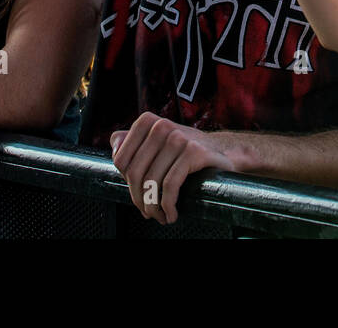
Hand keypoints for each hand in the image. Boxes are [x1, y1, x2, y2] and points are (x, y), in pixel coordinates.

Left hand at [109, 113, 234, 223]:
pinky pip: (170, 185)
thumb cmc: (186, 152)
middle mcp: (161, 126)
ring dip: (154, 208)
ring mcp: (178, 137)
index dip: (126, 183)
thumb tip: (115, 149)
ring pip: (152, 182)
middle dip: (140, 200)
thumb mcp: (158, 142)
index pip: (121, 160)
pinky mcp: (194, 151)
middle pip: (134, 174)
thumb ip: (133, 142)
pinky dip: (168, 205)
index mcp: (147, 122)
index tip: (138, 194)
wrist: (223, 153)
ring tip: (160, 216)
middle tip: (148, 212)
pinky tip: (171, 214)